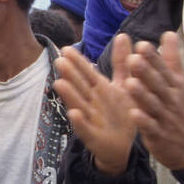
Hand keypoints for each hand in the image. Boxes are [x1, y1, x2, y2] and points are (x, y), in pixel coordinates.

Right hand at [52, 39, 138, 174]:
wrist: (124, 147)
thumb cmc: (121, 114)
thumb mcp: (124, 85)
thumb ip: (122, 62)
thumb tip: (122, 35)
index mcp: (100, 89)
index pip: (87, 73)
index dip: (78, 62)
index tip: (66, 49)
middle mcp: (92, 102)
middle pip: (80, 86)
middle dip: (70, 75)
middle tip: (59, 61)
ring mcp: (91, 119)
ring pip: (79, 105)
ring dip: (69, 95)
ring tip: (59, 84)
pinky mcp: (94, 137)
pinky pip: (86, 129)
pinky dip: (80, 122)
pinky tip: (74, 114)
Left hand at [125, 31, 183, 171]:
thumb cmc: (182, 111)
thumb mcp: (181, 84)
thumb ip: (172, 59)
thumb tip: (168, 33)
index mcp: (175, 85)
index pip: (163, 69)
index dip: (153, 58)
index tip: (142, 45)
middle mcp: (171, 99)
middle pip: (158, 84)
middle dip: (146, 72)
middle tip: (133, 59)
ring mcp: (165, 118)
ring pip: (152, 104)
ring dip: (142, 94)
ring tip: (129, 83)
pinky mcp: (159, 135)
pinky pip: (150, 127)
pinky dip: (143, 121)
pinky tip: (133, 113)